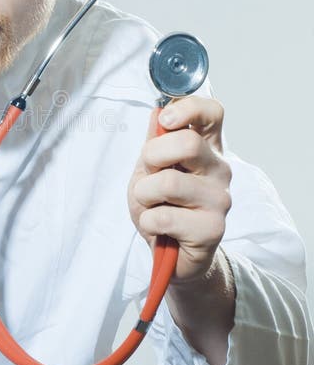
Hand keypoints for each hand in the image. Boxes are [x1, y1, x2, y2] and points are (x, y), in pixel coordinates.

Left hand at [127, 96, 232, 281]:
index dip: (188, 108)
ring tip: (152, 206)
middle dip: (152, 158)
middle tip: (149, 176)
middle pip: (187, 143)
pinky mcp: (213, 229)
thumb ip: (155, 141)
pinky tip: (160, 228)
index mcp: (207, 148)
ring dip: (144, 195)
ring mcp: (220, 199)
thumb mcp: (150, 170)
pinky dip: (148, 222)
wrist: (171, 256)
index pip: (212, 113)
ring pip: (169, 182)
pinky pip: (163, 217)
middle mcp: (220, 169)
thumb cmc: (161, 207)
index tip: (165, 121)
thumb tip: (158, 111)